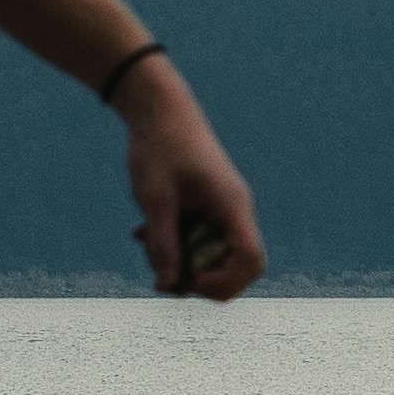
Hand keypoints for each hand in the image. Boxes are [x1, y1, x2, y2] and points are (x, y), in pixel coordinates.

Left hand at [118, 64, 264, 299]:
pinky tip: (142, 232)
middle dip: (198, 275)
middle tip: (161, 270)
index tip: (188, 279)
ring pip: (212, 253)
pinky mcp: (207, 204)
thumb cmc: (158, 147)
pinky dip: (174, 241)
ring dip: (179, 258)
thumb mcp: (156, 199)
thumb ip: (163, 244)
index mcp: (232, 206)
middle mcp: (234, 209)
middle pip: (235, 264)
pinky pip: (198, 237)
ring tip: (144, 242)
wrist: (158, 108)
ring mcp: (222, 207)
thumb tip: (167, 286)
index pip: (250, 260)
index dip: (224, 282)